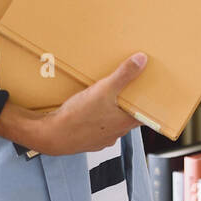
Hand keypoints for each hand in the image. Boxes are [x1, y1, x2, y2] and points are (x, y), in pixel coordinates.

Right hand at [27, 53, 148, 155]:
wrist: (51, 136)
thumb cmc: (78, 116)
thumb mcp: (103, 89)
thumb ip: (124, 75)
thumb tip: (142, 60)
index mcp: (125, 122)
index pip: (145, 114)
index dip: (147, 104)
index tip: (148, 94)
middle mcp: (117, 133)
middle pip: (129, 117)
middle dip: (128, 105)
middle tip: (126, 91)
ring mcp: (103, 139)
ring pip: (113, 123)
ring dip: (112, 112)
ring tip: (107, 98)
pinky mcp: (89, 141)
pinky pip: (98, 129)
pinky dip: (97, 120)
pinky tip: (90, 111)